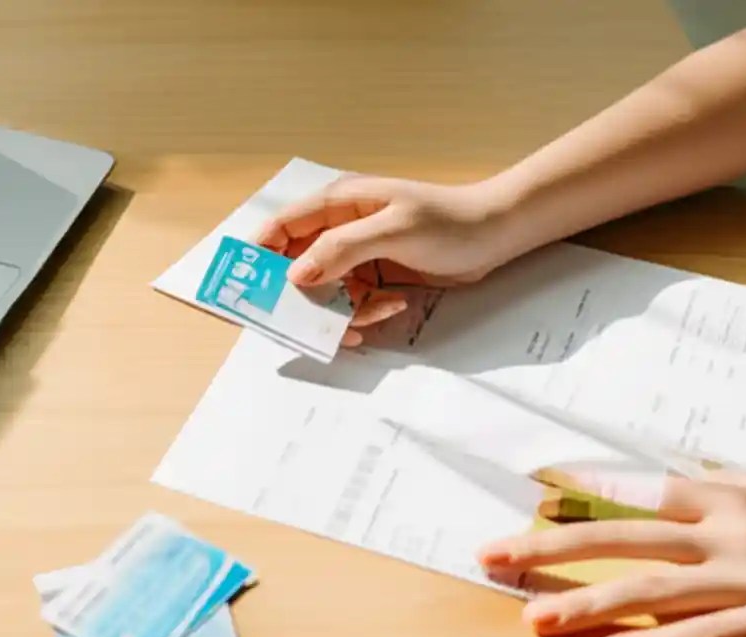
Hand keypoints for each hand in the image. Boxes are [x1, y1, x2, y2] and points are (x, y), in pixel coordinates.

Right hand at [256, 174, 525, 345]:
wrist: (496, 235)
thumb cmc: (449, 221)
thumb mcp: (392, 230)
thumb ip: (341, 250)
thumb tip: (295, 275)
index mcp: (338, 204)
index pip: (282, 226)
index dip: (260, 254)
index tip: (248, 286)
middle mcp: (341, 229)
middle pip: (297, 265)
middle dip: (300, 296)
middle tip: (303, 323)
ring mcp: (357, 256)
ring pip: (325, 293)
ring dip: (341, 311)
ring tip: (369, 316)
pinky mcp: (374, 277)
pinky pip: (352, 304)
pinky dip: (365, 314)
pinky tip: (389, 308)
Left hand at [479, 470, 745, 636]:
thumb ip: (717, 493)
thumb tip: (653, 490)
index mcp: (726, 494)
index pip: (637, 490)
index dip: (580, 493)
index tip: (526, 495)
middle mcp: (728, 530)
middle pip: (622, 538)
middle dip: (551, 548)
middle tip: (494, 556)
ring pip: (651, 591)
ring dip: (587, 605)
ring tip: (535, 619)